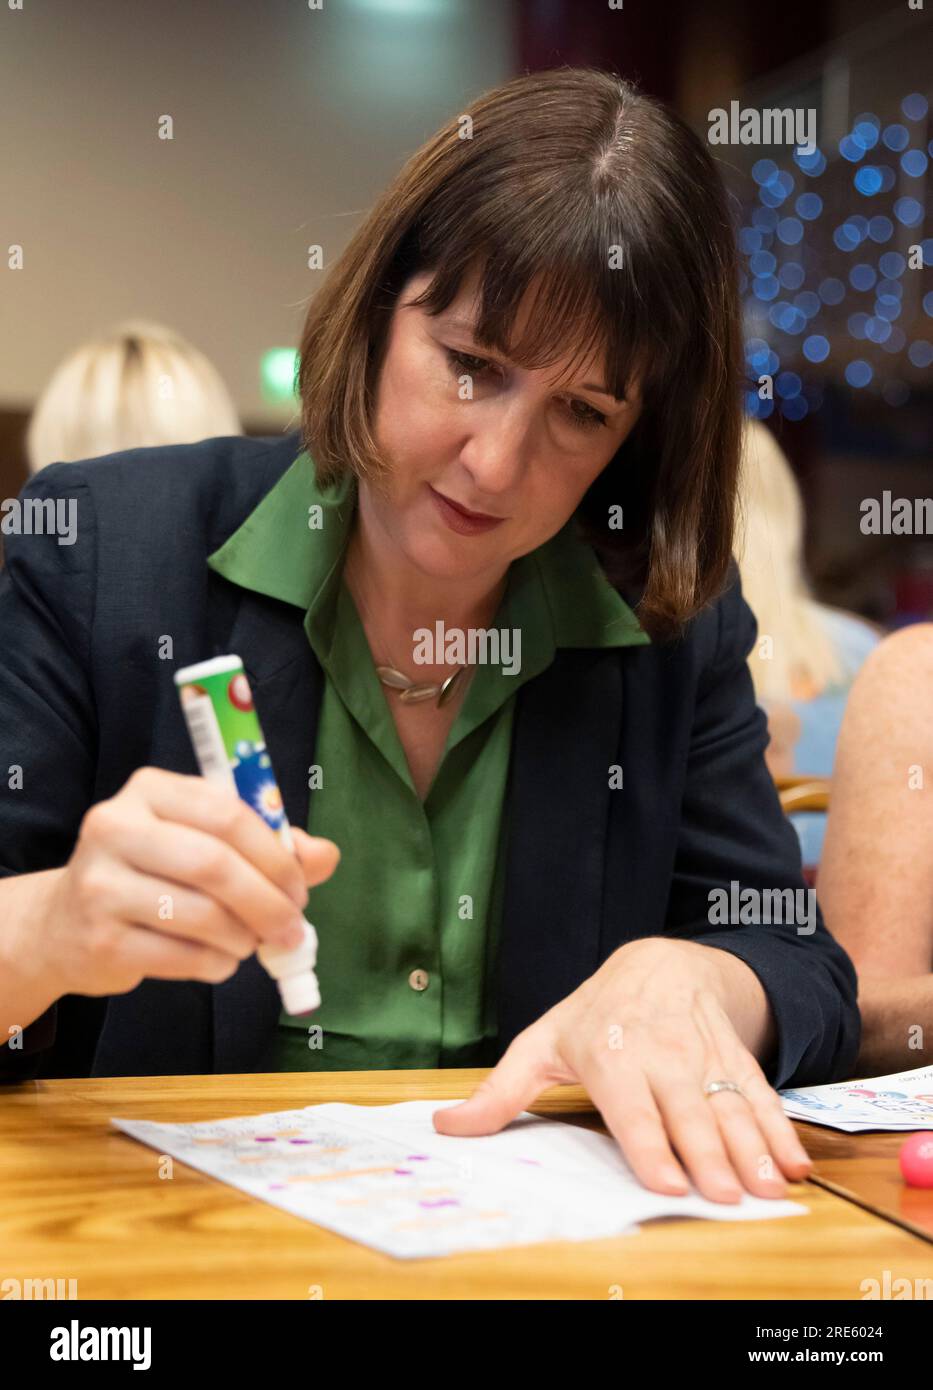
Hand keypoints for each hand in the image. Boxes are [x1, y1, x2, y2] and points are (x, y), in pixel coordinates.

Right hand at [33, 767, 339, 998]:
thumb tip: (327, 856)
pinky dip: (216, 964)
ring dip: (243, 937)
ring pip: (201, 915)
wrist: (64, 925)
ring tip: (250, 942)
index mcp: (149, 790)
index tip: (301, 886)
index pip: (227, 812)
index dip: (275, 853)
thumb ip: (268, 845)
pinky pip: (182, 956)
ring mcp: (101, 884)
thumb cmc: (152, 876)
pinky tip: (219, 960)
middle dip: (268, 902)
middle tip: (292, 928)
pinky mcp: (100, 938)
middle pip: (214, 864)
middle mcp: (115, 827)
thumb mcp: (203, 843)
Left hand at [434, 937, 812, 1201]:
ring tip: (770, 1185)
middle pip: (689, 1111)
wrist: (659, 962)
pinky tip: (795, 1163)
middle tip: (728, 1196)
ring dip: (754, 1147)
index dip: (651, 1144)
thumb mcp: (542, 1042)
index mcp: (610, 1055)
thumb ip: (500, 1091)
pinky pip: (762, 1094)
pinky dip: (781, 1129)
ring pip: (731, 1104)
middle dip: (711, 1154)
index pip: (633, 1107)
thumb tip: (448, 1127)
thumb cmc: (594, 1014)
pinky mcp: (735, 1057)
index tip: (669, 1183)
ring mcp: (703, 1055)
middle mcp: (661, 1055)